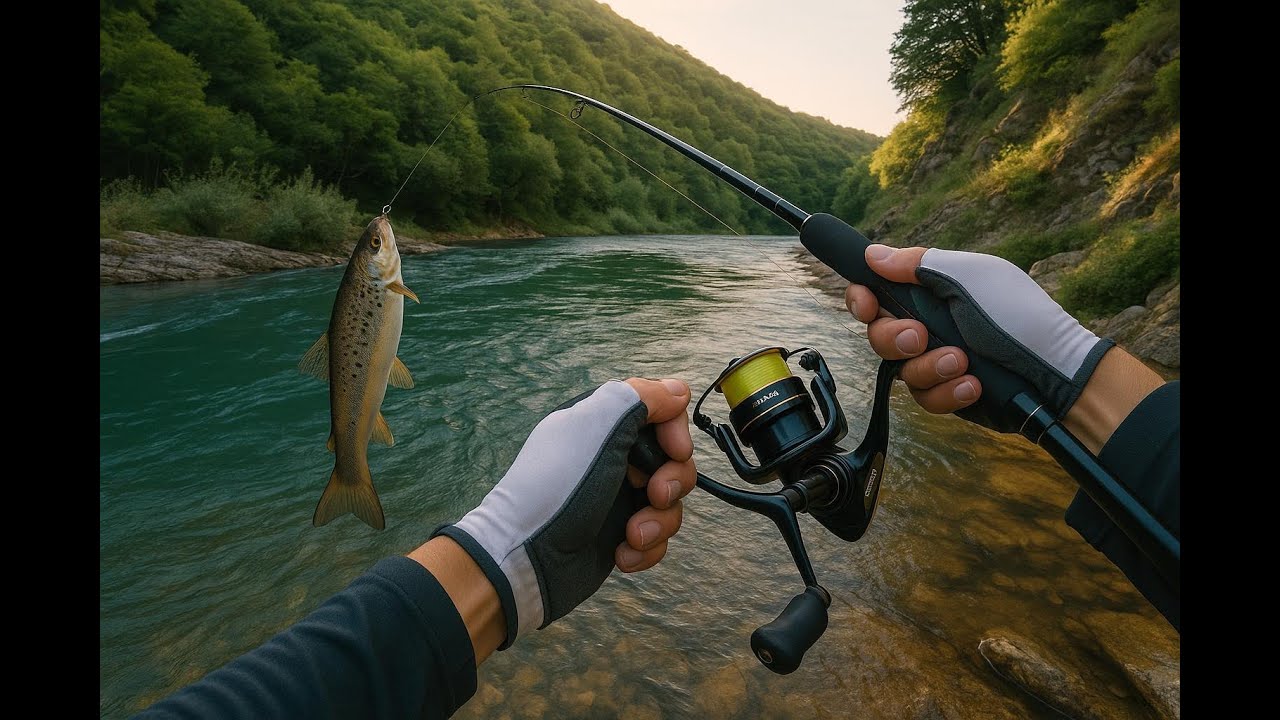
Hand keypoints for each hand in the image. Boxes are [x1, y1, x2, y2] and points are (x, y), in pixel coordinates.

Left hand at [431, 378, 693, 650]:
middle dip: (672, 481)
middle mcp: (613, 458)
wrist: (525, 558)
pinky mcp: (621, 535)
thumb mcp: (594, 428)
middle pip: (674, 460)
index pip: (661, 412)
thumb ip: (639, 398)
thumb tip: (678, 391)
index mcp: (603, 424)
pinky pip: (658, 538)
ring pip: (670, 503)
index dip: (675, 430)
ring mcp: (618, 498)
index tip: (674, 452)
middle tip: (653, 496)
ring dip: (659, 522)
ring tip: (633, 536)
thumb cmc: (556, 488)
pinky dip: (647, 549)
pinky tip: (622, 555)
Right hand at [844, 244, 1114, 428]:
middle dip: (893, 337)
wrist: (1055, 372)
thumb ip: (919, 265)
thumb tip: (872, 253)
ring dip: (929, 367)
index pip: (875, 292)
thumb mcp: (970, 277)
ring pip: (900, 372)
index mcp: (930, 292)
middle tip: (920, 337)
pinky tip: (974, 385)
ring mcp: (936, 362)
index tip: (867, 304)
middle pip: (878, 335)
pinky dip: (948, 392)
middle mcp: (928, 325)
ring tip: (964, 362)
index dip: (861, 299)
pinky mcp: (948, 394)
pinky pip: (926, 399)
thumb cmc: (1017, 315)